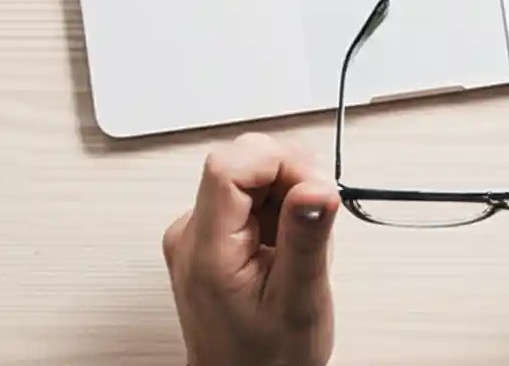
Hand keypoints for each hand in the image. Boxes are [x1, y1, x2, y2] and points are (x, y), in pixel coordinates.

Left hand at [164, 134, 340, 365]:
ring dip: (288, 197)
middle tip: (315, 217)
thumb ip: (306, 238)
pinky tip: (287, 246)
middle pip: (242, 164)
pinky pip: (251, 197)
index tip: (314, 188)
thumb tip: (316, 187)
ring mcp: (199, 233)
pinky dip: (280, 211)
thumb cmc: (265, 359)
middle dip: (290, 179)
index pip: (229, 167)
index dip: (279, 163)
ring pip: (251, 176)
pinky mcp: (213, 234)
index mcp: (206, 250)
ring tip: (299, 245)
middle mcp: (192, 234)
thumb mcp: (299, 300)